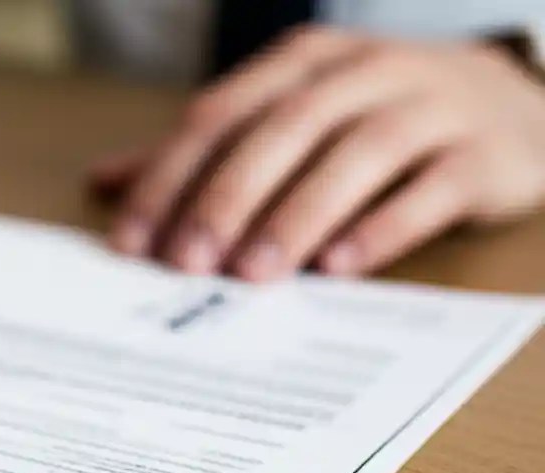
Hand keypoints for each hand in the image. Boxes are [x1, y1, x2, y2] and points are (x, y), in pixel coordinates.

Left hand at [90, 26, 544, 280]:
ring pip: (356, 154)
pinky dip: (382, 227)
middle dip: (227, 198)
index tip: (133, 241)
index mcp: (301, 63)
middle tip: (188, 264)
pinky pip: (430, 188)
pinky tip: (339, 269)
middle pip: (282, 130)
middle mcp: (363, 73)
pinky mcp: (481, 153)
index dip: (170, 177)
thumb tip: (104, 181)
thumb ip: (203, 151)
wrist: (512, 103)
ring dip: (298, 216)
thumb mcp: (288, 117)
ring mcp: (429, 107)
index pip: (219, 115)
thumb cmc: (373, 117)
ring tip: (255, 275)